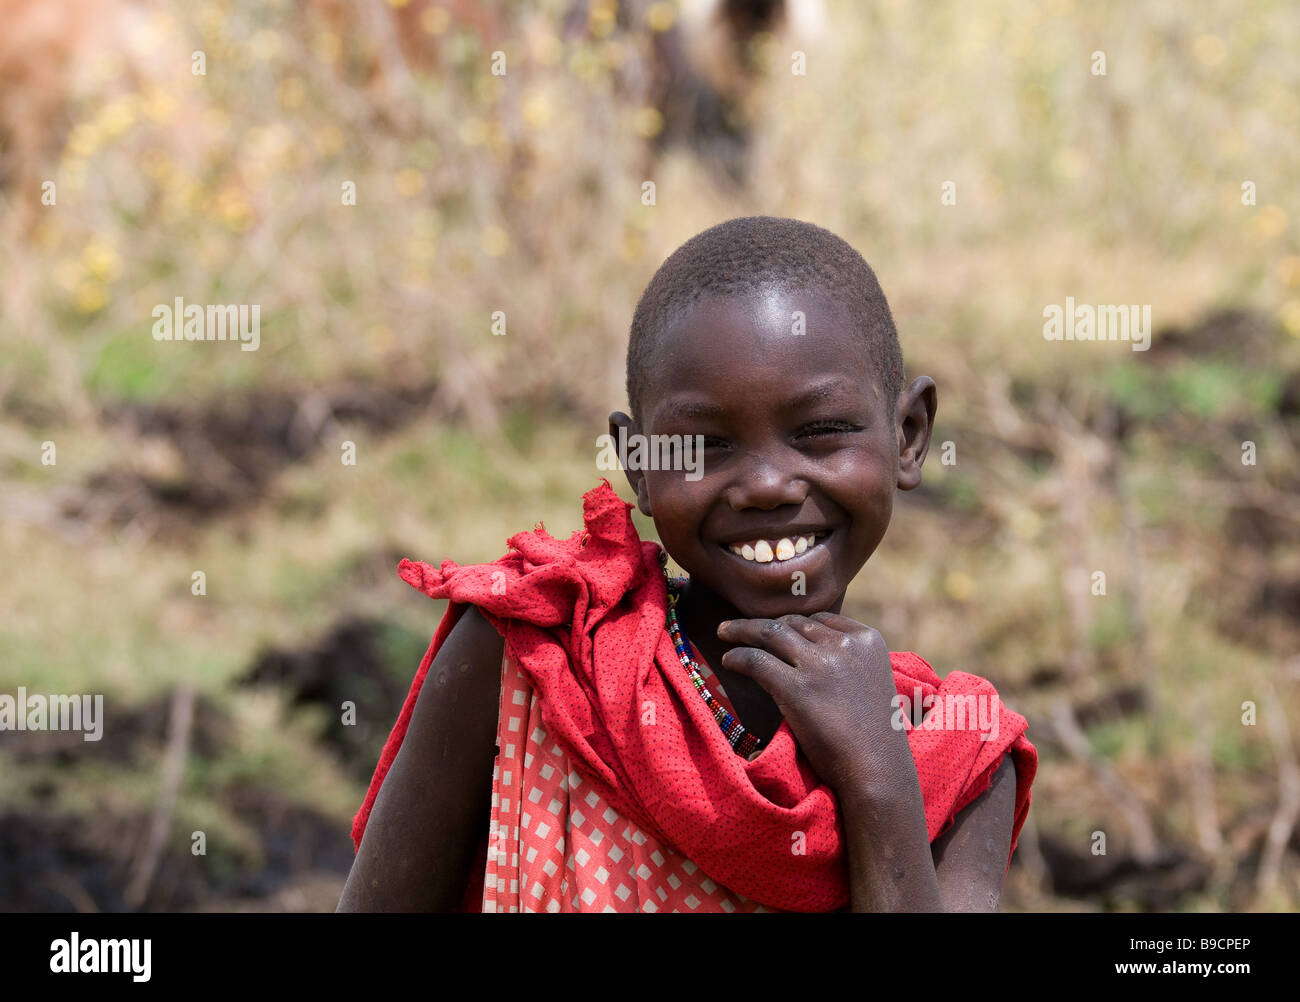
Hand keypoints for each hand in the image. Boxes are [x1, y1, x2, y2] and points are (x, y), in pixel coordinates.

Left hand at [716, 612, 905, 796]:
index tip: (776, 629)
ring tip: (723, 632)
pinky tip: (729, 661)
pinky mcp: (796, 688)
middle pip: (793, 623)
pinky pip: (756, 661)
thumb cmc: (874, 735)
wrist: (877, 769)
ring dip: (742, 630)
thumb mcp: (872, 681)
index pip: (821, 619)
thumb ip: (849, 662)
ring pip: (770, 632)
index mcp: (867, 640)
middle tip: (741, 628)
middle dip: (766, 625)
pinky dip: (738, 657)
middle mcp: (843, 645)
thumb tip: (811, 653)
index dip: (794, 623)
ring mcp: (819, 664)